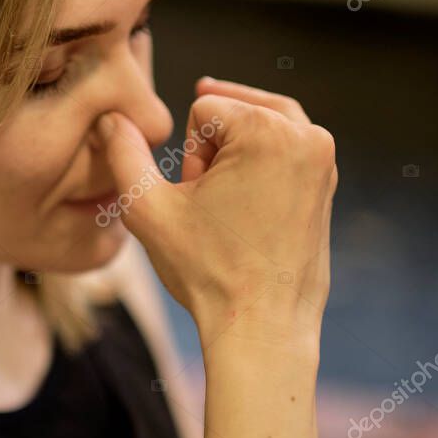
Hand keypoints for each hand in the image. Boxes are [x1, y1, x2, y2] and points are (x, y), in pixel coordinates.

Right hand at [97, 77, 336, 359]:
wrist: (262, 327)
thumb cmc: (207, 271)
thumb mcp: (147, 209)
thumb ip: (121, 152)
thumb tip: (111, 117)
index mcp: (268, 131)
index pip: (202, 109)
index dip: (188, 157)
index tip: (200, 203)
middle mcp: (308, 136)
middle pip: (234, 111)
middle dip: (213, 151)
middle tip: (211, 205)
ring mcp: (323, 160)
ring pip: (258, 127)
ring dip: (234, 154)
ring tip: (224, 205)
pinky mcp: (327, 182)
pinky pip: (281, 150)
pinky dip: (258, 167)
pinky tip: (244, 209)